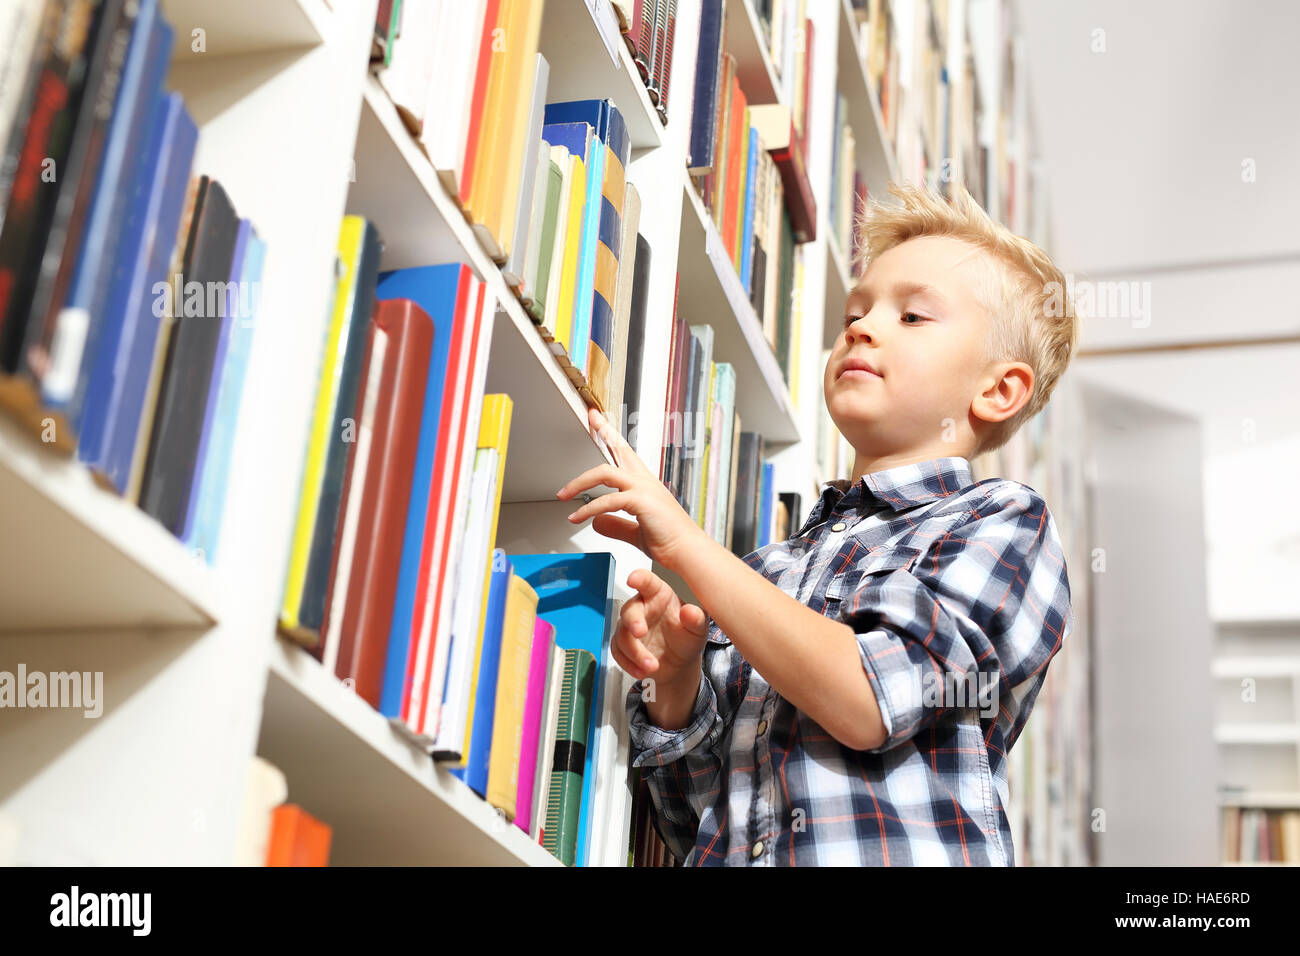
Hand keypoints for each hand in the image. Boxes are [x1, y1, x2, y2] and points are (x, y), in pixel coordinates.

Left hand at [556, 406, 702, 571]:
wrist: (687, 552)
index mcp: (645, 485)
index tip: (599, 422)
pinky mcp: (641, 502)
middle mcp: (645, 482)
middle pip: (620, 449)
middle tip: (590, 416)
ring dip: (580, 482)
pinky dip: (589, 509)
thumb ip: (616, 525)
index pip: (625, 455)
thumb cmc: (669, 541)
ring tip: (563, 494)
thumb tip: (597, 521)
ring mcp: (644, 489)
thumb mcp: (636, 531)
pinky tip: (577, 517)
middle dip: (604, 430)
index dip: (611, 437)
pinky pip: (608, 501)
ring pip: (605, 472)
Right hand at [611, 567, 709, 685]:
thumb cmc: (687, 637)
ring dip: (635, 652)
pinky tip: (642, 671)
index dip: (639, 578)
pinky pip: (617, 652)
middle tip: (640, 632)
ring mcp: (630, 627)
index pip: (647, 582)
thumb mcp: (698, 629)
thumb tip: (690, 611)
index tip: (633, 579)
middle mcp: (642, 608)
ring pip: (622, 635)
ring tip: (652, 665)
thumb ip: (696, 619)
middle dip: (633, 621)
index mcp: (659, 595)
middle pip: (629, 610)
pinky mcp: (623, 645)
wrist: (680, 664)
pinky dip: (629, 664)